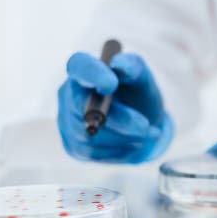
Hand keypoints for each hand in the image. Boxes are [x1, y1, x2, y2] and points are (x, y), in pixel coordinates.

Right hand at [57, 52, 172, 163]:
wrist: (143, 122)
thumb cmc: (137, 93)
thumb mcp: (143, 78)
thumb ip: (134, 67)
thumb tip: (120, 65)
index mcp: (84, 70)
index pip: (78, 66)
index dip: (91, 74)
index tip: (111, 83)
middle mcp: (69, 94)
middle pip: (83, 108)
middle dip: (118, 118)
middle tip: (144, 125)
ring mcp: (68, 122)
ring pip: (91, 134)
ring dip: (126, 136)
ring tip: (149, 132)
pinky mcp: (74, 146)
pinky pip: (95, 152)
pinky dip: (121, 148)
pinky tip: (134, 141)